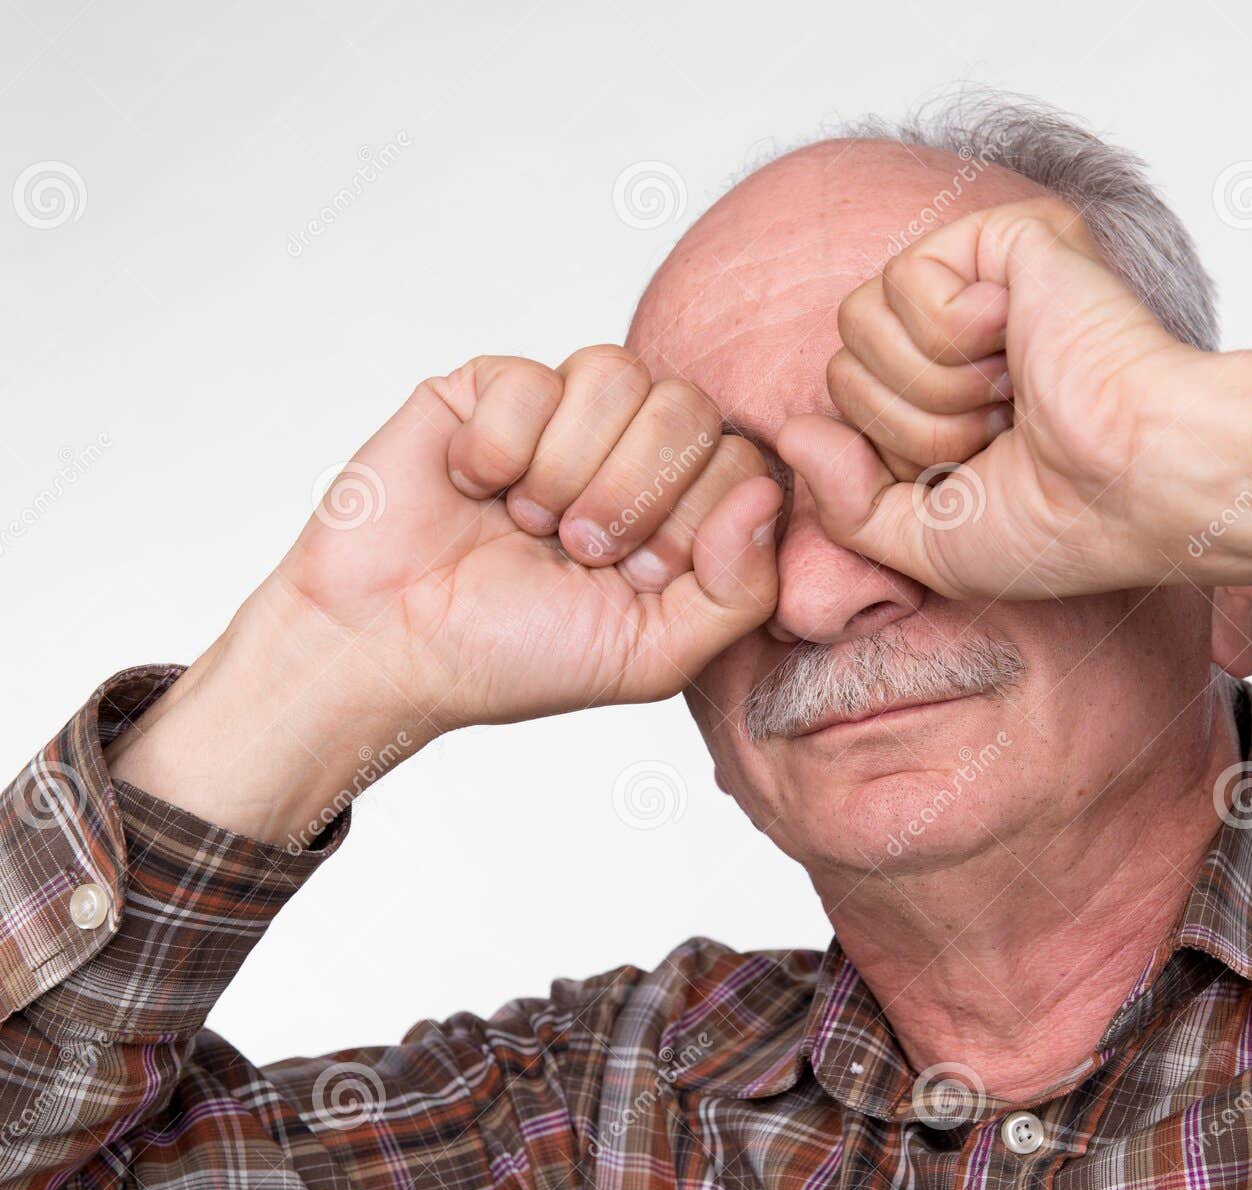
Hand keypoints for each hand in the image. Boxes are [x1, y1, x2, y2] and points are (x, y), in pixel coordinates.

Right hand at [279, 348, 779, 725]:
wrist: (389, 647)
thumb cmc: (516, 656)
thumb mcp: (654, 656)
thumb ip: (739, 593)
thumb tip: (765, 496)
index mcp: (682, 510)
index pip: (743, 463)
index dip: (694, 521)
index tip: (636, 576)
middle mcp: (632, 452)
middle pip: (689, 408)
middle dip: (632, 493)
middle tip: (578, 548)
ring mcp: (563, 414)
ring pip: (616, 373)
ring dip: (566, 468)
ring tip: (527, 520)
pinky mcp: (491, 389)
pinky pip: (531, 376)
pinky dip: (498, 449)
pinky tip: (472, 487)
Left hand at [776, 198, 1251, 598]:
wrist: (1143, 487)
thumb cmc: (1064, 526)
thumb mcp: (925, 543)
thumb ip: (844, 504)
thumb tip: (793, 432)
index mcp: (946, 400)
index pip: (845, 410)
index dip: (890, 460)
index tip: (973, 475)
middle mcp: (958, 339)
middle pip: (843, 368)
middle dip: (909, 428)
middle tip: (997, 435)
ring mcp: (978, 284)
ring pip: (859, 321)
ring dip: (931, 389)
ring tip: (1010, 396)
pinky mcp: (1001, 239)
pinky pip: (905, 281)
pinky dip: (953, 336)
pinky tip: (1018, 345)